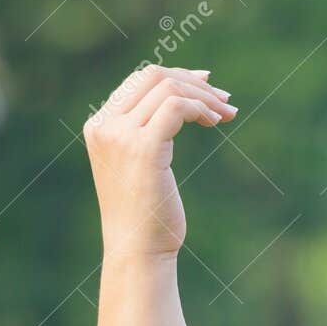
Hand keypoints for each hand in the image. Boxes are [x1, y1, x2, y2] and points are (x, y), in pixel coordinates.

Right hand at [82, 64, 237, 258]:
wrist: (137, 249)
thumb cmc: (146, 215)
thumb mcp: (142, 165)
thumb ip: (148, 133)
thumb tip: (180, 104)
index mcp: (99, 125)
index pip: (139, 81)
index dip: (178, 77)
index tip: (208, 86)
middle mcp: (105, 125)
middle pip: (153, 76)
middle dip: (194, 82)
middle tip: (225, 100)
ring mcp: (121, 135)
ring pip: (167, 88)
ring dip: (204, 97)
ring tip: (227, 115)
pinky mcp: (144, 148)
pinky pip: (177, 107)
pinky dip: (201, 109)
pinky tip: (215, 123)